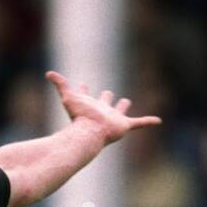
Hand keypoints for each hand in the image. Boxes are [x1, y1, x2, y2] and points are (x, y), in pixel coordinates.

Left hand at [46, 71, 161, 144]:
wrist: (89, 133)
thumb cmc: (79, 117)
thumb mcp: (68, 96)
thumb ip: (60, 83)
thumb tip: (48, 72)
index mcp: (90, 105)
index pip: (87, 95)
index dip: (84, 91)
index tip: (82, 85)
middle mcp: (102, 111)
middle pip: (105, 102)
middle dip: (106, 98)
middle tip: (107, 94)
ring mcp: (113, 118)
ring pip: (120, 110)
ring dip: (123, 108)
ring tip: (125, 104)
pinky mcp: (124, 125)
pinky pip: (139, 123)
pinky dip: (148, 122)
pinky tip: (158, 121)